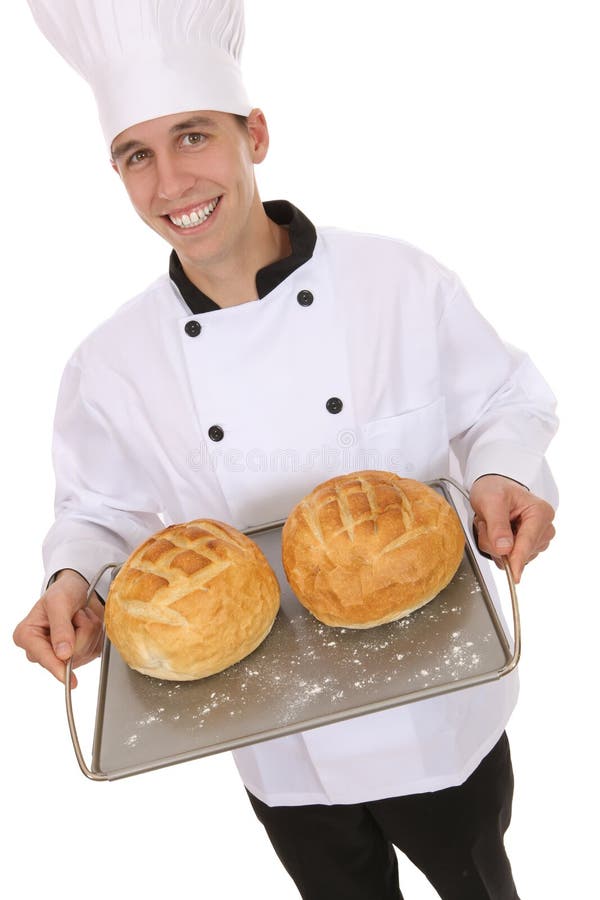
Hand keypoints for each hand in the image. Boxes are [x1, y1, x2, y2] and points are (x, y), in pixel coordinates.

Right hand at [13, 570, 103, 687]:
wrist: (79, 588)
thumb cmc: (63, 592)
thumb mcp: (59, 602)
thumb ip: (61, 627)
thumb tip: (63, 654)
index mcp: (27, 636)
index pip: (43, 656)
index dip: (56, 667)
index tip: (68, 679)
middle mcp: (41, 649)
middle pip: (67, 657)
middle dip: (80, 634)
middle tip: (77, 614)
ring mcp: (60, 654)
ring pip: (84, 653)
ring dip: (89, 631)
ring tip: (81, 616)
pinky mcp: (78, 655)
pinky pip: (94, 651)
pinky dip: (96, 634)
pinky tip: (87, 623)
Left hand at [469, 475, 555, 582]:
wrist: (491, 488)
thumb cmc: (494, 488)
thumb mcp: (491, 501)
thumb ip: (497, 524)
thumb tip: (505, 548)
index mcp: (541, 513)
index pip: (529, 541)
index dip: (518, 558)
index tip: (514, 574)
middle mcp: (543, 528)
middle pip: (520, 552)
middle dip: (497, 543)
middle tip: (486, 522)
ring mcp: (535, 539)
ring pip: (513, 557)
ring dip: (495, 545)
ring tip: (490, 525)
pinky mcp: (525, 547)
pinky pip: (509, 559)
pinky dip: (496, 549)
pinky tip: (495, 534)